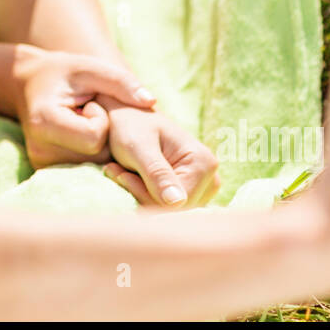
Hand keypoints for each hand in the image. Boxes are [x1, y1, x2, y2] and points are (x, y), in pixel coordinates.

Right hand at [10, 45, 157, 168]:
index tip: (90, 103)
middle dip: (104, 134)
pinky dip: (91, 153)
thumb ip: (121, 82)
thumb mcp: (90, 67)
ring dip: (100, 144)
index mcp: (45, 122)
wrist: (27, 84)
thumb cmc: (62, 72)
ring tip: (83, 122)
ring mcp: (42, 164)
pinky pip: (87, 169)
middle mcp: (40, 149)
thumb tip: (151, 102)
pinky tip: (81, 134)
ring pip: (95, 165)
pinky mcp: (47, 172)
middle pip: (97, 155)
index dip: (102, 120)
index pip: (94, 137)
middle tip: (88, 112)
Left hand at [100, 101, 220, 208]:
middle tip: (118, 172)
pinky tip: (130, 178)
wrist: (127, 118)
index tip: (121, 176)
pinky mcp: (191, 192)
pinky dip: (144, 196)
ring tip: (122, 172)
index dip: (145, 196)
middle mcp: (210, 177)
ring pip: (169, 211)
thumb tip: (177, 203)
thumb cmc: (130, 126)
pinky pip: (166, 208)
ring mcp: (203, 186)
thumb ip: (156, 173)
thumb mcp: (138, 147)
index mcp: (204, 162)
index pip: (177, 203)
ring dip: (140, 195)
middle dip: (141, 195)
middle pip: (175, 210)